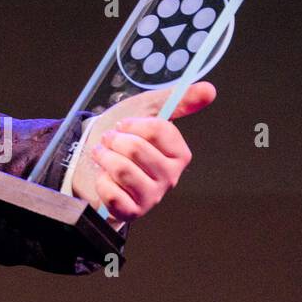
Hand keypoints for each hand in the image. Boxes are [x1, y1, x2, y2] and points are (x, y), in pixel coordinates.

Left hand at [69, 81, 215, 226]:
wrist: (92, 162)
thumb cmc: (122, 138)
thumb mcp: (146, 111)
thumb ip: (177, 100)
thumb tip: (209, 89)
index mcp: (178, 154)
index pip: (160, 130)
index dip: (134, 124)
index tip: (124, 125)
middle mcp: (169, 177)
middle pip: (137, 149)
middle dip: (114, 140)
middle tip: (109, 141)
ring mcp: (151, 197)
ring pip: (122, 169)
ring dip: (103, 157)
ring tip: (102, 156)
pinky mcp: (132, 212)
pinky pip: (112, 193)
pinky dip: (100, 182)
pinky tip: (104, 178)